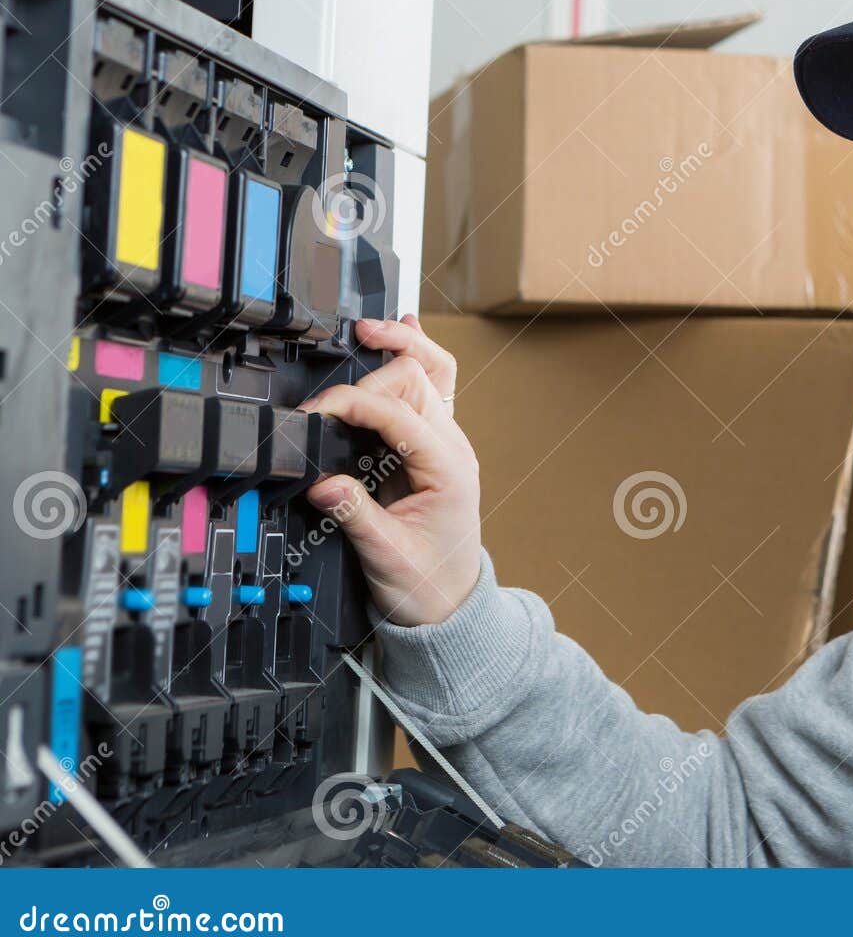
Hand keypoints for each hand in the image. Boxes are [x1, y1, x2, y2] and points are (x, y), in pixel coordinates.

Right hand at [300, 314, 480, 626]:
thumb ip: (355, 515)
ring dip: (399, 349)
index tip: (316, 412)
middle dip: (370, 376)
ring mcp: (447, 442)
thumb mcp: (387, 557)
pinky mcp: (433, 445)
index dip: (353, 404)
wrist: (452, 606)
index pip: (398, 414)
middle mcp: (452, 448)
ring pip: (430, 373)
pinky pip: (432, 387)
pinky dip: (415, 357)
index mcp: (447, 470)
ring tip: (368, 329)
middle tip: (327, 397)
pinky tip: (400, 334)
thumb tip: (322, 483)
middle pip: (416, 380)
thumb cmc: (428, 586)